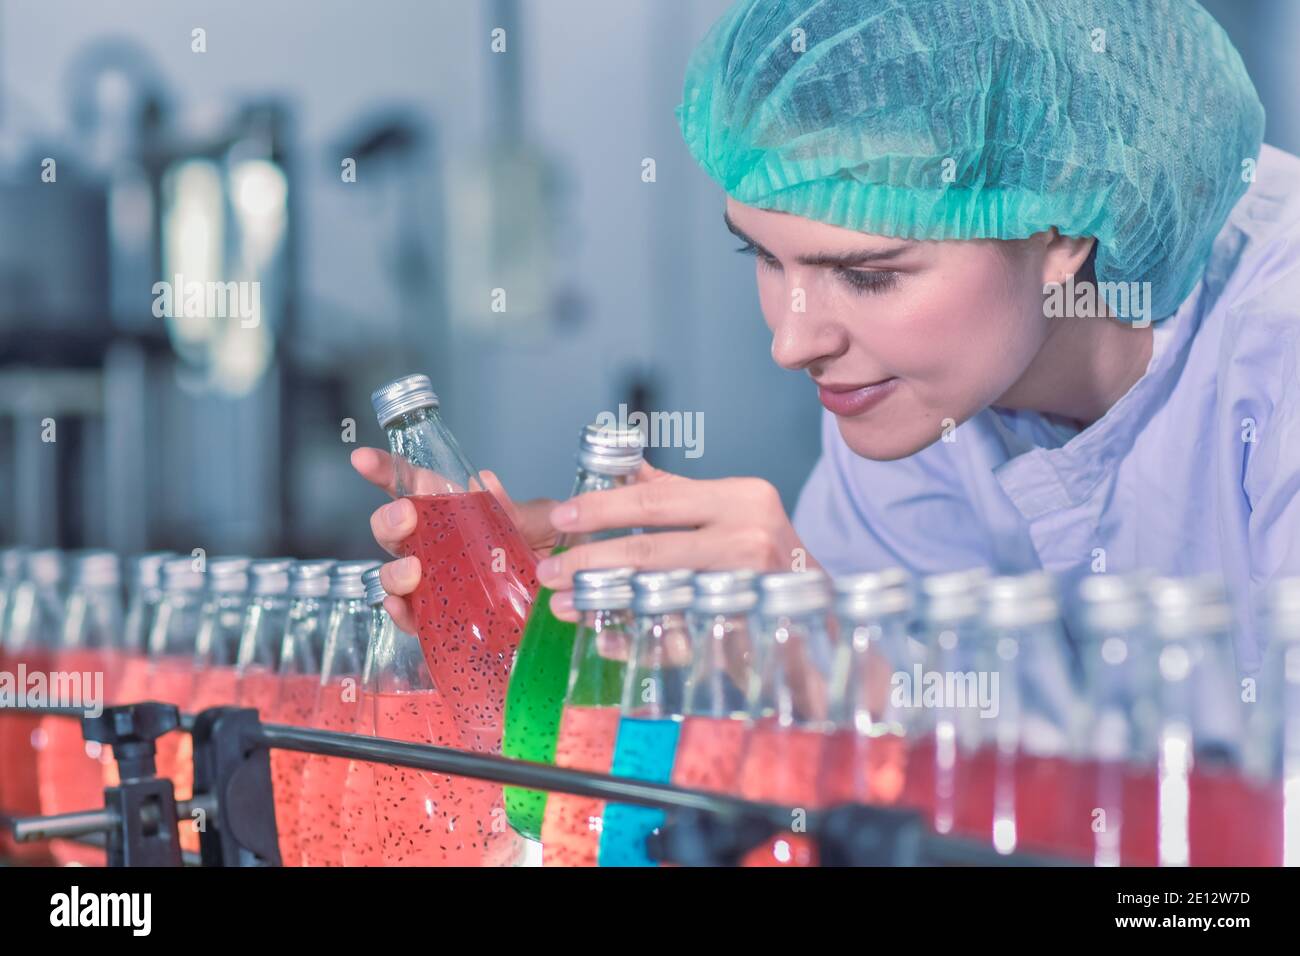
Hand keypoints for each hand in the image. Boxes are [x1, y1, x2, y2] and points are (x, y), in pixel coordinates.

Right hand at [351, 447, 557, 631]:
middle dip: (389, 520)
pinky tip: (402, 606)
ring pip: (394, 573)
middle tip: (406, 516)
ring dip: (394, 570)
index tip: (362, 459)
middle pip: (393, 530)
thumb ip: (517, 509)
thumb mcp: (545, 523)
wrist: (575, 595)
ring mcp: (437, 583)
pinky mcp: (443, 619)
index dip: (386, 471)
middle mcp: (438, 546)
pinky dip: (400, 612)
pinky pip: (411, 617)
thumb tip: (485, 482)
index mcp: (458, 513)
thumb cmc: (555, 553)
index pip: (415, 486)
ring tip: (414, 570)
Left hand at [537, 462, 813, 621]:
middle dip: (589, 559)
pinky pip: (673, 640)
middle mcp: (750, 540)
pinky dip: (633, 639)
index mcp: (742, 498)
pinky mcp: (742, 634)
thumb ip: (676, 491)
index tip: (562, 516)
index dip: (601, 509)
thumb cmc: (767, 554)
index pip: (655, 500)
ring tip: (565, 603)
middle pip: (650, 550)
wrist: (821, 611)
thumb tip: (620, 466)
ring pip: (656, 595)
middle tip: (551, 569)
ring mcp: (747, 591)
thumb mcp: (732, 508)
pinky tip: (605, 635)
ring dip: (602, 601)